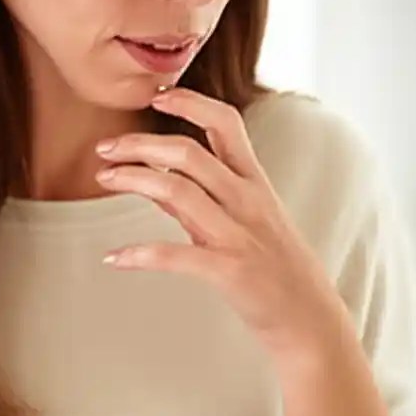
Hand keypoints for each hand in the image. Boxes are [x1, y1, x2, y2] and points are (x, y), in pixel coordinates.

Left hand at [95, 88, 351, 365]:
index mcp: (255, 182)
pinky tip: (114, 257)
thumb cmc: (278, 269)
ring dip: (134, 180)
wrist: (310, 319)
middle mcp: (248, 201)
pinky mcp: (229, 271)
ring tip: (104, 179)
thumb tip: (157, 179)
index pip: (226, 123)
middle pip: (189, 152)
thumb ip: (204, 198)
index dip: (190, 102)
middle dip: (140, 143)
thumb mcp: (248, 221)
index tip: (157, 95)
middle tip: (105, 148)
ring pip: (179, 192)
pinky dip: (140, 254)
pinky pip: (176, 255)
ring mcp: (239, 235)